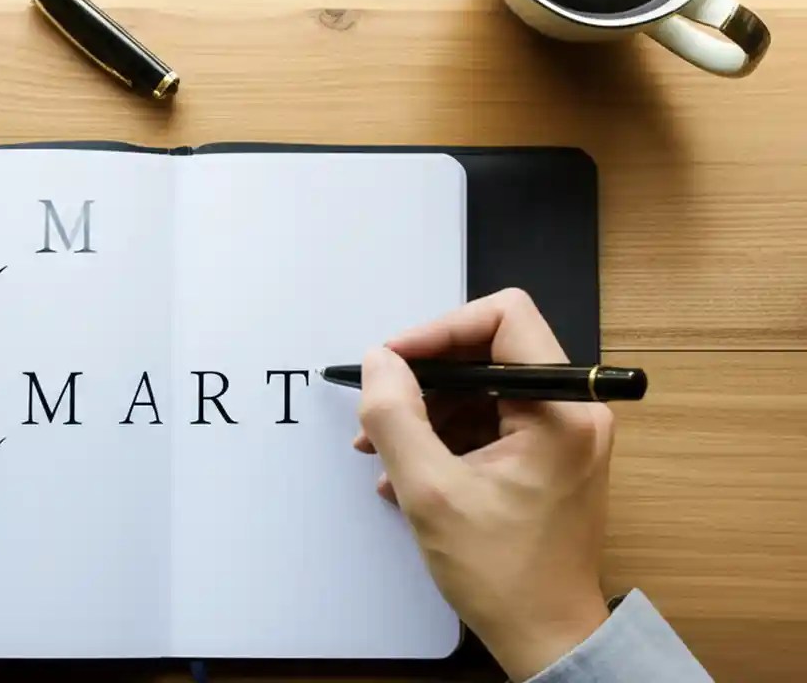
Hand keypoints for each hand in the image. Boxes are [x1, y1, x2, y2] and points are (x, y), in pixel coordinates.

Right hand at [354, 289, 612, 680]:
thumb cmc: (503, 574)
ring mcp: (565, 435)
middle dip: (425, 377)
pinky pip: (491, 421)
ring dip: (428, 412)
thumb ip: (395, 417)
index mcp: (561, 408)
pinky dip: (446, 437)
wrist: (547, 638)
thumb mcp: (428, 491)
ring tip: (383, 453)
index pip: (504, 317)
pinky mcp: (549, 457)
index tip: (394, 361)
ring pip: (484, 387)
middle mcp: (574, 410)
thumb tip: (379, 363)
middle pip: (490, 351)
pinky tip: (408, 473)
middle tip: (380, 407)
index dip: (439, 330)